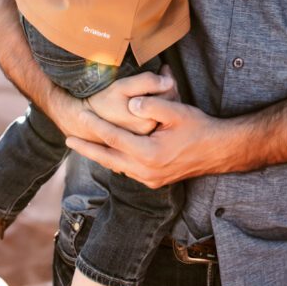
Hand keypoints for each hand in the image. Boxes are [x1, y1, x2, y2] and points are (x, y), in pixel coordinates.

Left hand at [65, 96, 238, 187]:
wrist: (218, 151)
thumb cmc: (198, 128)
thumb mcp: (176, 111)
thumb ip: (151, 105)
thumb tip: (130, 104)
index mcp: (149, 154)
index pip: (113, 138)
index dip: (95, 125)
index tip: (80, 116)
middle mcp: (146, 171)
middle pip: (108, 158)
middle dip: (87, 148)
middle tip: (68, 139)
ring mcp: (150, 180)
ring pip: (116, 166)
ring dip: (100, 156)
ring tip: (83, 147)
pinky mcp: (154, 181)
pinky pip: (127, 171)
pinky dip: (115, 161)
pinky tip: (108, 154)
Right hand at [84, 67, 176, 136]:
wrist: (81, 121)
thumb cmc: (101, 101)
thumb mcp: (121, 87)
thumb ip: (146, 82)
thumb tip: (169, 81)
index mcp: (147, 123)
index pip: (168, 99)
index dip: (168, 80)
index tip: (164, 68)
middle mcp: (149, 134)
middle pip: (166, 107)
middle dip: (168, 88)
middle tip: (164, 71)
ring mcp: (145, 137)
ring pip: (162, 113)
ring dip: (162, 96)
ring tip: (159, 80)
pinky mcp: (140, 136)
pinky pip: (155, 118)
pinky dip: (156, 106)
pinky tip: (150, 96)